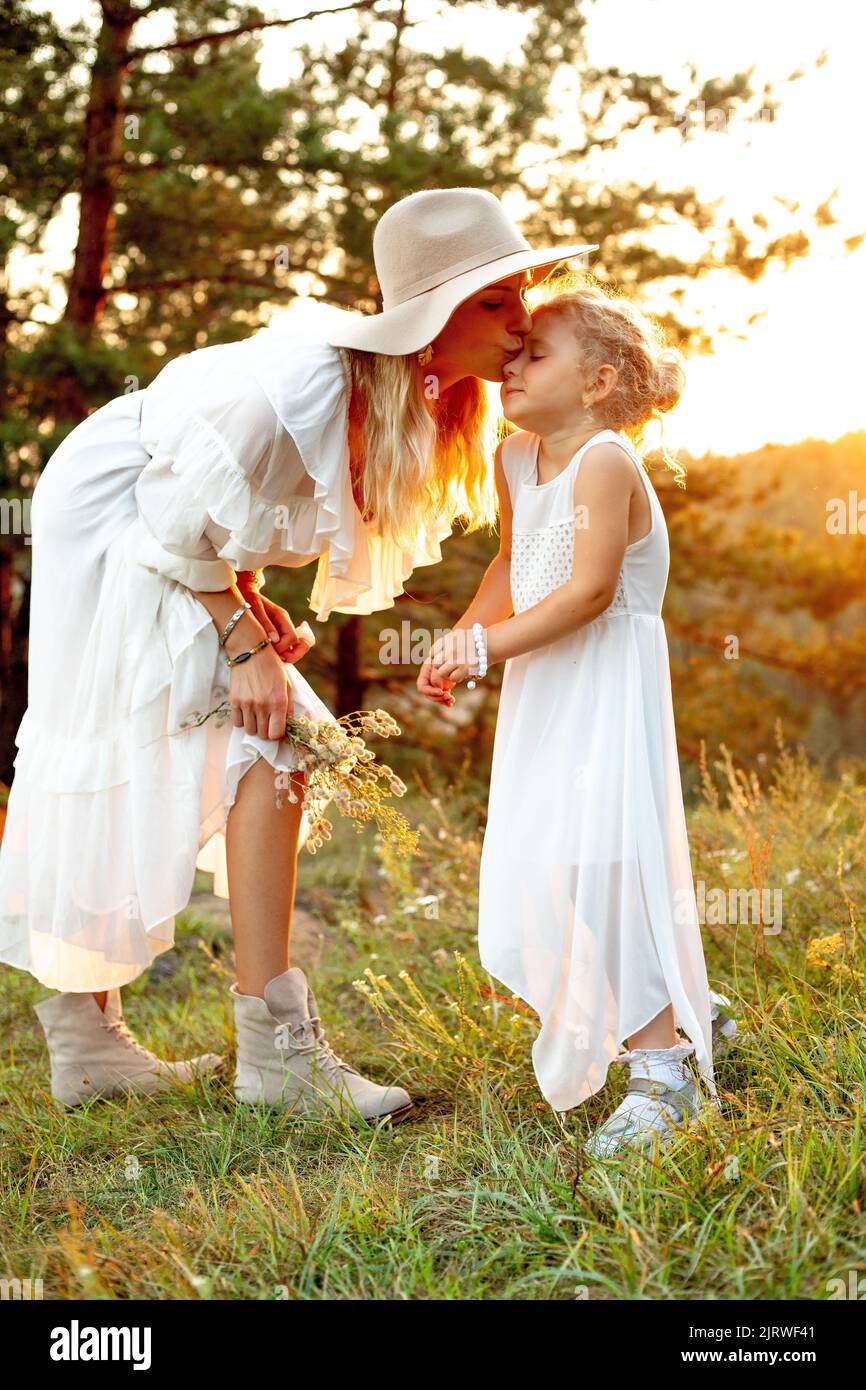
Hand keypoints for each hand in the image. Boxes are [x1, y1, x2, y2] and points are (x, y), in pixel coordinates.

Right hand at [225, 613, 293, 739]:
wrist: (250, 650)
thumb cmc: (271, 666)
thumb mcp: (286, 684)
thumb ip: (288, 706)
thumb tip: (288, 724)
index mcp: (278, 701)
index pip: (275, 734)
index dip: (277, 734)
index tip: (277, 728)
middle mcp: (262, 705)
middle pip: (263, 735)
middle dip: (266, 732)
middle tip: (268, 722)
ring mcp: (246, 704)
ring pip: (249, 731)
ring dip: (254, 727)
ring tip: (257, 716)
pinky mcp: (234, 701)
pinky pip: (237, 723)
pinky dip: (243, 721)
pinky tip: (247, 712)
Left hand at [237, 575, 313, 664]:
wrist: (243, 593)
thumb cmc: (247, 599)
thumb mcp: (255, 608)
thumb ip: (265, 624)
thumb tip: (275, 640)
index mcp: (282, 617)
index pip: (292, 638)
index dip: (283, 648)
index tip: (270, 650)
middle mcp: (285, 625)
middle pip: (300, 645)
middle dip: (292, 656)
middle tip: (277, 660)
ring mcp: (282, 630)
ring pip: (294, 649)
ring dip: (287, 656)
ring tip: (273, 659)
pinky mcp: (276, 635)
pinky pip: (285, 648)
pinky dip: (281, 655)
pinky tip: (270, 656)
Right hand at [417, 655, 455, 706]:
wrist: (455, 655)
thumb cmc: (448, 655)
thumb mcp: (442, 662)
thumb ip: (438, 673)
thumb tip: (437, 685)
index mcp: (425, 672)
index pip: (422, 687)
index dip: (430, 691)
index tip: (441, 691)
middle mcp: (428, 680)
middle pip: (428, 694)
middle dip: (438, 697)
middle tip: (449, 696)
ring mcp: (434, 684)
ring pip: (435, 697)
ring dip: (443, 700)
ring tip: (452, 700)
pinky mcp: (442, 687)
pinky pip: (442, 696)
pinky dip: (446, 700)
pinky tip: (451, 702)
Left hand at [429, 628, 477, 683]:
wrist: (491, 643)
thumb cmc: (473, 640)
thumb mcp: (457, 634)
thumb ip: (444, 643)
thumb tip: (430, 656)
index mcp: (448, 639)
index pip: (432, 652)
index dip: (436, 657)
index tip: (443, 659)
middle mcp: (451, 649)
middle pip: (435, 664)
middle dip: (440, 667)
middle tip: (448, 667)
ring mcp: (458, 659)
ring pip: (441, 673)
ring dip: (447, 674)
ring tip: (455, 669)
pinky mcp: (465, 669)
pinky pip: (453, 678)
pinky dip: (457, 677)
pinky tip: (462, 672)